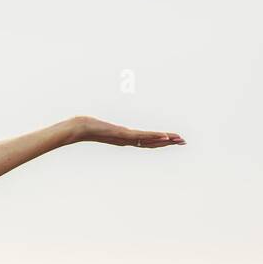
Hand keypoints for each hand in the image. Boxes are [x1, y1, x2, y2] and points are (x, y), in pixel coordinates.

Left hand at [69, 115, 184, 147]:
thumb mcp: (101, 125)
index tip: (173, 140)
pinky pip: (141, 136)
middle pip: (152, 142)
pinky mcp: (122, 135)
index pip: (147, 141)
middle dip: (168, 142)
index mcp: (125, 138)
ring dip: (165, 140)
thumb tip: (105, 121)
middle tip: (183, 142)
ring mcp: (126, 138)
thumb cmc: (88, 126)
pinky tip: (163, 136)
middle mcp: (128, 140)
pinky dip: (153, 137)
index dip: (161, 141)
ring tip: (178, 140)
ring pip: (149, 140)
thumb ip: (104, 124)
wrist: (79, 128)